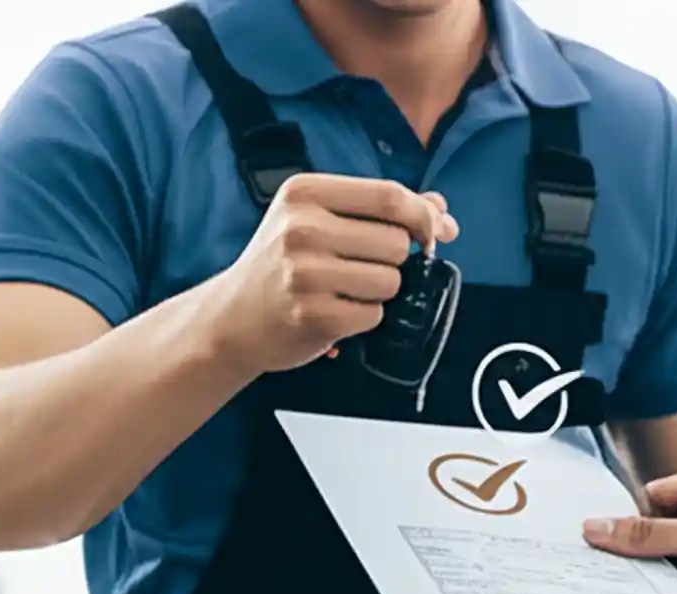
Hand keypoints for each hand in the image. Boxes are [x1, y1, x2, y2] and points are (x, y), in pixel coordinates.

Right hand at [208, 175, 458, 373]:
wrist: (233, 317)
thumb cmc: (283, 263)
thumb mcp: (320, 218)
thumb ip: (382, 209)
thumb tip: (443, 214)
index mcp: (304, 192)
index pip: (390, 196)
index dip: (423, 216)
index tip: (429, 233)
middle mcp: (301, 228)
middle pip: (396, 241)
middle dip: (395, 260)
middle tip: (362, 267)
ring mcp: (305, 273)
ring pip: (391, 281)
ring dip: (380, 291)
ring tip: (344, 290)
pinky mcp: (313, 315)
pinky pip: (374, 315)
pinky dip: (365, 317)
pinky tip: (335, 311)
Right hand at [583, 467, 676, 593]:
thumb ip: (649, 533)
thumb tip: (600, 526)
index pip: (656, 496)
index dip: (630, 517)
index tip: (601, 538)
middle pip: (661, 532)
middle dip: (642, 550)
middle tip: (609, 567)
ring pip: (674, 563)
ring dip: (661, 577)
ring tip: (633, 589)